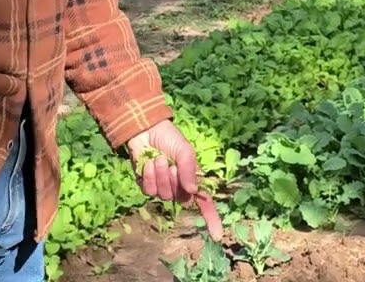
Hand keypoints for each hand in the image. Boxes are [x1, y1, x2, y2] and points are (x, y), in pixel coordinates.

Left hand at [126, 120, 222, 239]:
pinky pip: (149, 191)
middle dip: (174, 179)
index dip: (211, 219)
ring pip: (163, 195)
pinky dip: (148, 176)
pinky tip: (148, 163)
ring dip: (160, 175)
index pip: (204, 203)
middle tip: (171, 162)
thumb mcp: (185, 150)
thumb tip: (193, 191)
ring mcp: (162, 187)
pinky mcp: (146, 186)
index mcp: (191, 179)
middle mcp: (178, 187)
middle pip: (180, 198)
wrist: (145, 130)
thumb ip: (190, 169)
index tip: (218, 235)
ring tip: (158, 159)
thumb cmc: (169, 138)